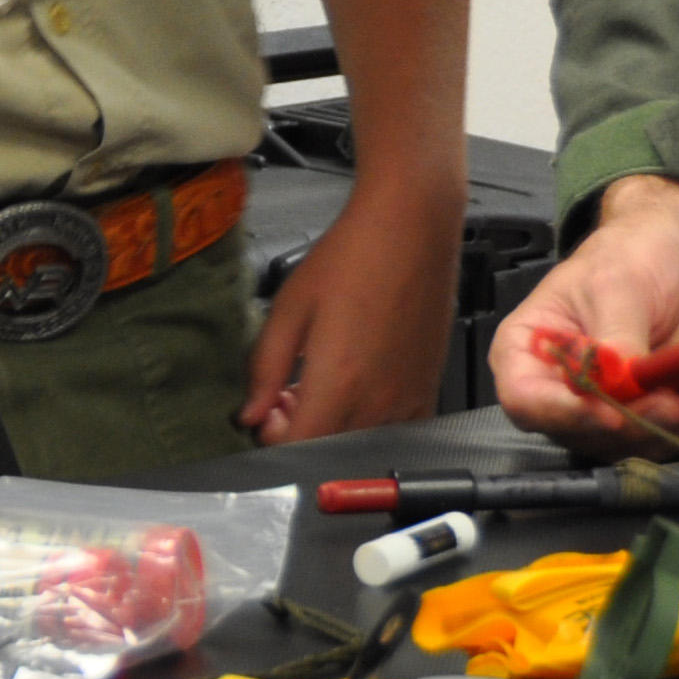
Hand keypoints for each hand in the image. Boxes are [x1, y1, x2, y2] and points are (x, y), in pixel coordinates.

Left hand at [241, 205, 449, 444]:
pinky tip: (355, 386)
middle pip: (328, 452)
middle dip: (299, 432)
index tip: (265, 407)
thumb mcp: (290, 307)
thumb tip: (250, 415)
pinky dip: (368, 422)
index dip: (272, 436)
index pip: (297, 448)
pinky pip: (394, 432)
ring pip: (360, 445)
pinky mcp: (429, 391)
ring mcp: (409, 401)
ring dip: (333, 428)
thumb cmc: (351, 257)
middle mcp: (379, 403)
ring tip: (320, 385)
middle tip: (287, 393)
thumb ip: (266, 367)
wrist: (411, 227)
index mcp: (339, 384)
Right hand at [490, 175, 678, 451]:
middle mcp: (561, 387)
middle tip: (673, 405)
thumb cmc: (630, 254)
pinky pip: (667, 440)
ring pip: (628, 444)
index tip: (610, 415)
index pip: (526, 399)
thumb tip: (617, 384)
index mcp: (529, 350)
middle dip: (634, 425)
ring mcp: (605, 406)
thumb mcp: (616, 286)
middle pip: (582, 432)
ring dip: (669, 432)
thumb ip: (614, 339)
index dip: (564, 414)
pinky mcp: (648, 414)